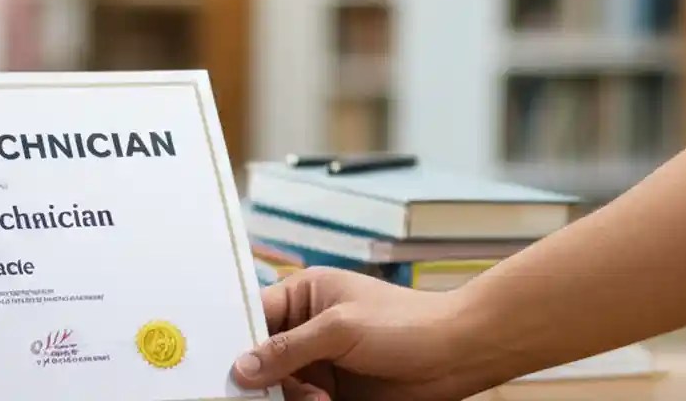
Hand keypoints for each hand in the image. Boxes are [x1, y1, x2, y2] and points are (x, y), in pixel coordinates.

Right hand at [231, 268, 480, 400]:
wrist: (460, 354)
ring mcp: (322, 360)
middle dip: (267, 376)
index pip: (256, 314)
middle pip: (264, 355)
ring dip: (291, 396)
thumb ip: (287, 349)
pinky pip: (304, 400)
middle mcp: (308, 326)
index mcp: (305, 294)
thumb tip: (241, 368)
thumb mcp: (339, 330)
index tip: (226, 365)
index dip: (239, 338)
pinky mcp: (337, 389)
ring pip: (282, 384)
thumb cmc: (403, 324)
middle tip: (274, 393)